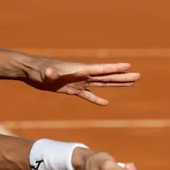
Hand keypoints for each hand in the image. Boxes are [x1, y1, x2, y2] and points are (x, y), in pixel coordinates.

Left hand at [24, 59, 140, 105]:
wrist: (30, 71)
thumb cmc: (37, 71)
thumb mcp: (44, 73)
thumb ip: (50, 73)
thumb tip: (52, 72)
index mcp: (79, 70)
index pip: (100, 69)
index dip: (114, 68)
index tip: (129, 66)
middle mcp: (82, 74)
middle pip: (106, 76)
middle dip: (122, 76)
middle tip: (138, 76)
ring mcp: (78, 81)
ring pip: (101, 84)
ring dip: (115, 84)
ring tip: (130, 83)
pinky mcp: (71, 89)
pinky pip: (87, 95)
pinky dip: (96, 99)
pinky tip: (105, 103)